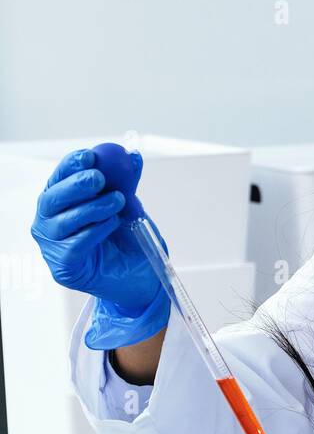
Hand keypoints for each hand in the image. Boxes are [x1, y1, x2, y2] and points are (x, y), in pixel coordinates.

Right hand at [32, 147, 169, 349]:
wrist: (143, 278)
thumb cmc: (128, 242)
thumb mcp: (129, 207)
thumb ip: (127, 183)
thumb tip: (133, 157)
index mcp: (61, 203)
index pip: (58, 179)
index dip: (70, 165)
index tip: (90, 156)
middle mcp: (50, 223)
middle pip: (52, 199)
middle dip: (75, 185)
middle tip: (99, 178)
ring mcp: (53, 247)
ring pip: (63, 222)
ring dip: (92, 208)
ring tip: (117, 202)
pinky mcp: (64, 268)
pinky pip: (74, 245)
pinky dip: (94, 231)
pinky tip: (111, 224)